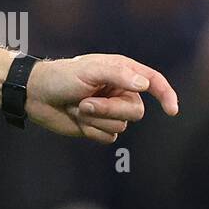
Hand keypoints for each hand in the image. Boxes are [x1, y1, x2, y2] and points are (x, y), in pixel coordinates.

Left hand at [25, 54, 178, 141]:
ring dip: (96, 119)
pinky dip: (91, 130)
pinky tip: (77, 120)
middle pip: (135, 111)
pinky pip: (107, 137)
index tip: (172, 110)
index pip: (154, 82)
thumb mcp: (89, 70)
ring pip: (121, 126)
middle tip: (85, 103)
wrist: (37, 95)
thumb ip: (119, 75)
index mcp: (122, 72)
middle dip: (110, 110)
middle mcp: (120, 91)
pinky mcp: (99, 127)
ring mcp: (110, 110)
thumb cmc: (61, 77)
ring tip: (77, 107)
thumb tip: (145, 85)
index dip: (167, 95)